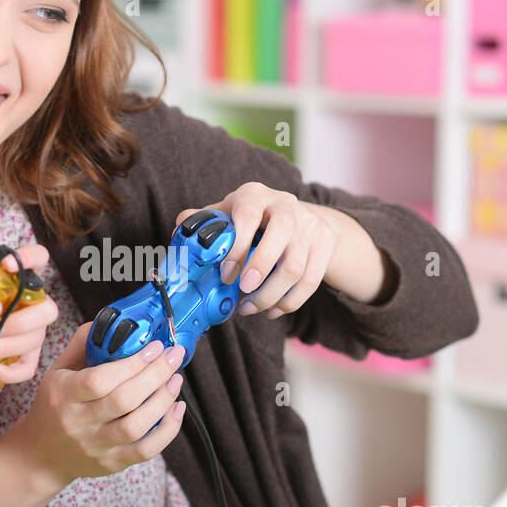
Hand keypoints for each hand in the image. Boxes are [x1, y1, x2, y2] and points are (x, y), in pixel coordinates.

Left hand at [0, 244, 58, 385]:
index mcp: (23, 280)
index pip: (39, 257)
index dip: (30, 258)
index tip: (7, 265)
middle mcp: (36, 304)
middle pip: (49, 310)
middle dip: (22, 321)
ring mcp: (35, 332)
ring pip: (36, 340)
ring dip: (11, 346)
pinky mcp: (27, 357)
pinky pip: (27, 368)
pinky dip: (9, 372)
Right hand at [4, 322, 187, 490]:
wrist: (40, 454)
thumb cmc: (53, 405)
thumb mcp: (58, 371)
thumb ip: (83, 344)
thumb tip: (114, 322)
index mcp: (62, 394)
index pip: (100, 380)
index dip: (132, 363)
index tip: (153, 347)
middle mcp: (78, 423)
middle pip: (124, 401)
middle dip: (156, 375)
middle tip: (173, 356)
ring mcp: (95, 446)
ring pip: (137, 427)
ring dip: (163, 400)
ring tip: (175, 380)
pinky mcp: (111, 463)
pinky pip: (146, 450)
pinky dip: (168, 430)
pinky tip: (176, 409)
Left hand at [176, 181, 337, 319]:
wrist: (300, 218)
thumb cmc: (254, 219)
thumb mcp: (229, 213)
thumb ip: (207, 220)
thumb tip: (181, 225)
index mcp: (256, 195)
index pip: (248, 213)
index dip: (237, 245)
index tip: (226, 274)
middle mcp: (286, 205)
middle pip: (282, 233)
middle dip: (261, 267)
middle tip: (243, 292)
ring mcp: (310, 225)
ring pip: (297, 266)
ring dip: (271, 294)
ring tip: (249, 308)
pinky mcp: (325, 244)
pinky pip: (311, 281)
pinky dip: (290, 302)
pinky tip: (270, 311)